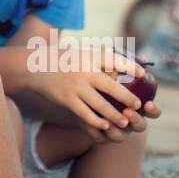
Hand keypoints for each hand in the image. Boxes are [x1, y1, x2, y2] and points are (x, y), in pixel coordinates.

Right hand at [32, 48, 155, 143]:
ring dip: (115, 116)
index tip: (144, 74)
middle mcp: (84, 71)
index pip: (115, 59)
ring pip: (101, 105)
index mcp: (89, 57)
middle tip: (138, 106)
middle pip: (111, 87)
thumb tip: (141, 61)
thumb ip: (107, 56)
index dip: (131, 66)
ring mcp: (76, 87)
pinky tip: (106, 126)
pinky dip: (97, 122)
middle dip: (127, 98)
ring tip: (125, 122)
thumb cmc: (65, 59)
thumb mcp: (84, 51)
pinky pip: (86, 115)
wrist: (34, 66)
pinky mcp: (67, 100)